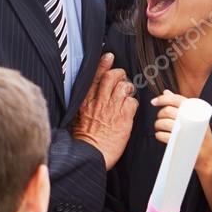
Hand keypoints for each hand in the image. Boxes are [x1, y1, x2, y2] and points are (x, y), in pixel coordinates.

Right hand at [73, 53, 137, 169]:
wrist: (91, 154)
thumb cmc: (85, 139)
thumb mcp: (78, 117)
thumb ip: (86, 104)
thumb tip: (92, 95)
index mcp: (86, 101)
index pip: (95, 76)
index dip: (103, 64)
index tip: (109, 56)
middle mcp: (99, 102)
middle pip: (112, 77)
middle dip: (119, 73)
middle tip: (121, 78)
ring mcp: (112, 109)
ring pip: (124, 86)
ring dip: (127, 87)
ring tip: (126, 93)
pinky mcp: (124, 118)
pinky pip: (133, 101)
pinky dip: (133, 102)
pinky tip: (129, 108)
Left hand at [152, 90, 211, 173]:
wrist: (208, 153)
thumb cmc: (198, 133)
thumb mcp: (192, 115)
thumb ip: (179, 103)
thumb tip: (166, 92)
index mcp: (195, 109)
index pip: (177, 99)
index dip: (163, 99)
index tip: (154, 101)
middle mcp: (193, 118)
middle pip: (168, 111)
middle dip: (160, 114)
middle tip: (160, 118)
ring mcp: (188, 131)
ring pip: (165, 123)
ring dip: (158, 125)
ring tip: (160, 128)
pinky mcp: (183, 142)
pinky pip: (165, 136)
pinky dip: (159, 135)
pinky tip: (160, 135)